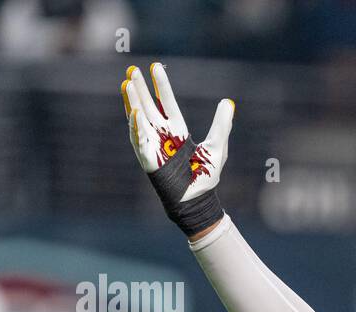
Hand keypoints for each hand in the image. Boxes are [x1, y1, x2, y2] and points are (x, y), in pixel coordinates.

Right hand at [121, 62, 233, 236]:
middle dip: (141, 89)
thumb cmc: (206, 176)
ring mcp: (153, 146)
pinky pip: (139, 140)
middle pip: (149, 106)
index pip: (166, 103)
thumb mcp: (217, 147)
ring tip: (127, 83)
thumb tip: (228, 103)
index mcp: (178, 131)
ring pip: (139, 119)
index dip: (161, 86)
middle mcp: (162, 136)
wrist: (198, 200)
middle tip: (133, 70)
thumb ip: (222, 125)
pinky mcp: (147, 158)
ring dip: (132, 102)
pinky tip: (134, 111)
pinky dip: (136, 126)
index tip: (155, 67)